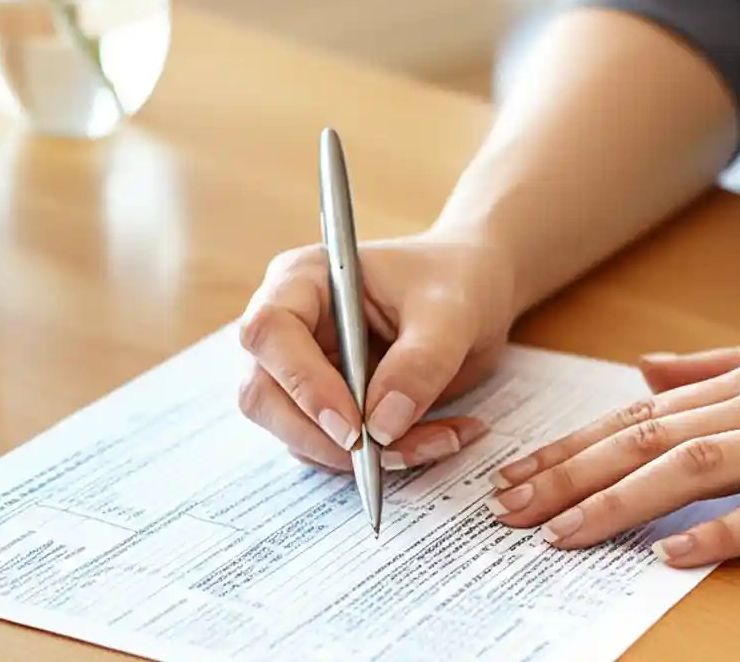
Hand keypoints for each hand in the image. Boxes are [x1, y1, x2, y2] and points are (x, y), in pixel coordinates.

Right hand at [237, 235, 513, 471]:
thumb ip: (420, 363)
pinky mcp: (322, 407)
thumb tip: (382, 427)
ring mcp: (299, 371)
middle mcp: (288, 327)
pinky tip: (438, 437)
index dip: (301, 383)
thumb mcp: (451, 314)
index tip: (353, 427)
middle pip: (262, 394)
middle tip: (384, 455)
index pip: (270, 332)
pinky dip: (384, 458)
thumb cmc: (455, 282)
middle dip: (321, 437)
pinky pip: (332, 448)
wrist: (477, 295)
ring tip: (440, 438)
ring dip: (361, 456)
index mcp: (302, 281)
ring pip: (295, 433)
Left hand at [486, 336, 739, 566]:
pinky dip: (723, 532)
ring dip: (621, 500)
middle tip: (510, 509)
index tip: (515, 473)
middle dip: (569, 474)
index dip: (570, 445)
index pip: (636, 415)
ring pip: (695, 467)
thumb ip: (716, 367)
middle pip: (646, 439)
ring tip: (564, 533)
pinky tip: (671, 554)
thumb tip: (641, 368)